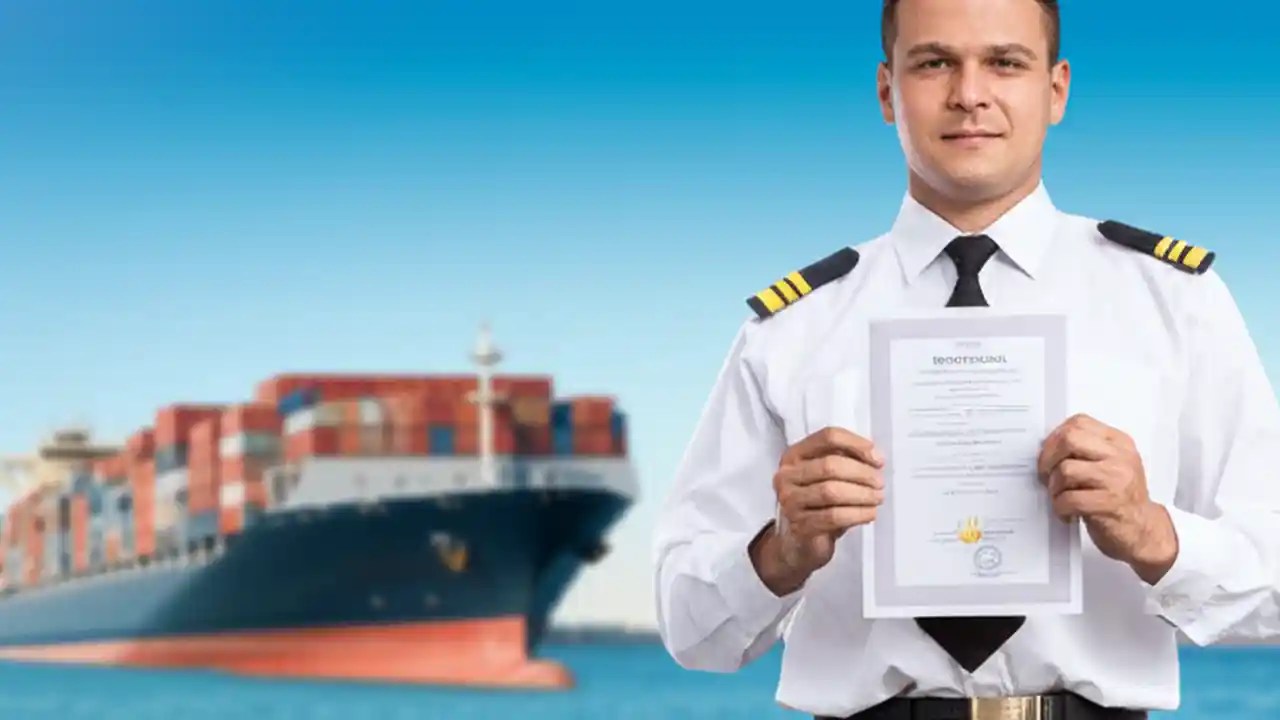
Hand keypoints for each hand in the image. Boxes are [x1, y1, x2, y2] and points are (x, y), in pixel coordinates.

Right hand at [751, 427, 884, 594]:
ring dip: (862, 494)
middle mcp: (786, 475)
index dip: (856, 444)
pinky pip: (833, 516)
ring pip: (832, 491)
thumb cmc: (818, 504)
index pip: (827, 437)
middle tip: (880, 483)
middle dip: (862, 473)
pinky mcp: (799, 525)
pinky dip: (857, 514)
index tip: (878, 459)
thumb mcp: (827, 478)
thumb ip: (845, 461)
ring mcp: (790, 501)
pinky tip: (869, 513)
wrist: (798, 542)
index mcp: (794, 455)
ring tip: (877, 498)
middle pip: (830, 464)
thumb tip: (875, 458)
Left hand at [1037, 413, 1176, 582]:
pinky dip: (1060, 507)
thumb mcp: (1111, 465)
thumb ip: (1087, 450)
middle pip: (1070, 439)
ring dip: (1054, 488)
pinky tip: (1068, 513)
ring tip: (1061, 498)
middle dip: (1048, 458)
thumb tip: (1047, 445)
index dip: (1055, 438)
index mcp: (1119, 442)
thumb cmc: (1120, 498)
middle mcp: (1120, 457)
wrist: (1143, 531)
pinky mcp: (1109, 503)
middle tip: (1045, 475)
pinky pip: (1069, 499)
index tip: (1048, 455)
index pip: (1079, 423)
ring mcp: (1116, 479)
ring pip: (1066, 470)